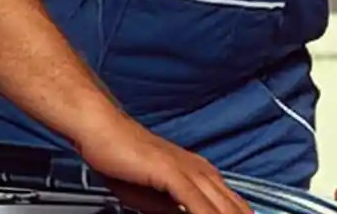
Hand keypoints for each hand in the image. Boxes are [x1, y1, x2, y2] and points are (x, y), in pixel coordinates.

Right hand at [74, 114, 251, 213]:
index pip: (232, 205)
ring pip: (220, 206)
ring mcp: (189, 170)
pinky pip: (196, 202)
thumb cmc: (123, 160)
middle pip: (233, 207)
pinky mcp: (172, 172)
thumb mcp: (154, 197)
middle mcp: (201, 170)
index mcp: (201, 174)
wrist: (103, 130)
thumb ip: (174, 210)